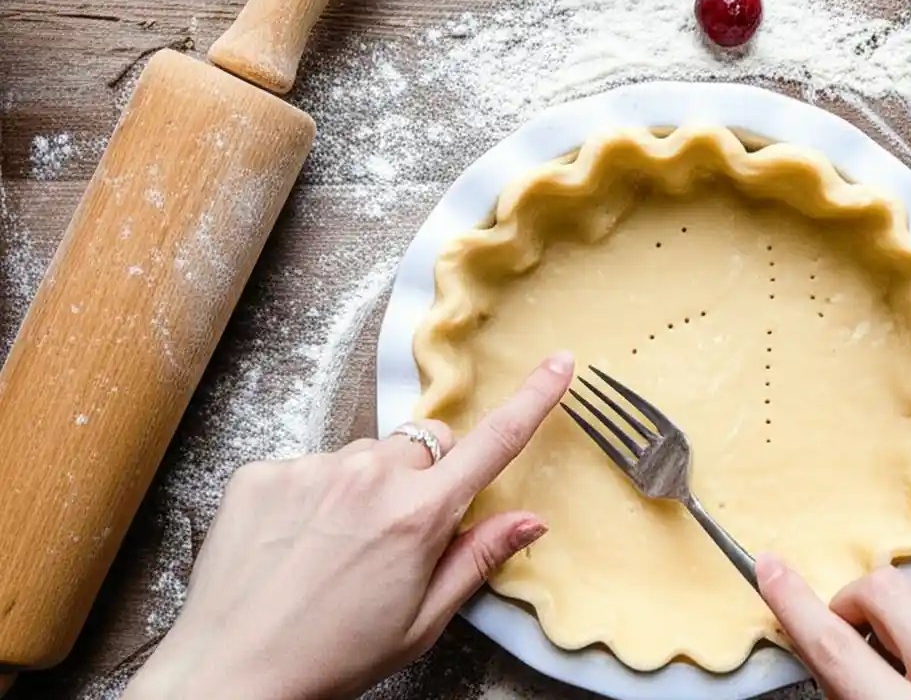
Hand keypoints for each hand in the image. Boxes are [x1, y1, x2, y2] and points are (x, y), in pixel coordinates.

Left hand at [124, 352, 574, 699]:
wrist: (231, 673)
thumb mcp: (423, 622)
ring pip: (365, 456)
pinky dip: (313, 495)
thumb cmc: (333, 657)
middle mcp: (368, 476)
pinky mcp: (264, 471)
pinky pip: (310, 466)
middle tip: (399, 536)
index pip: (492, 444)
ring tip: (336, 548)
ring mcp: (311, 468)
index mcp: (418, 515)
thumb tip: (530, 520)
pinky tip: (295, 543)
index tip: (558, 363)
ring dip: (366, 486)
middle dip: (425, 477)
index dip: (532, 399)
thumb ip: (478, 559)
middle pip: (423, 447)